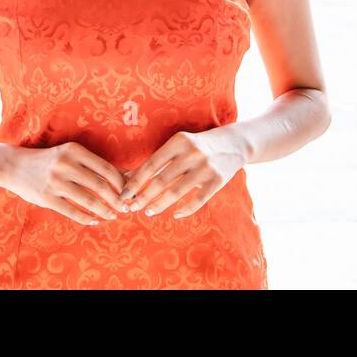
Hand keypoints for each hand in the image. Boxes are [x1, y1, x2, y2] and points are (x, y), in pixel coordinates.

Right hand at [3, 141, 129, 225]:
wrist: (14, 166)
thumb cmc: (50, 160)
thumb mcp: (70, 155)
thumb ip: (93, 165)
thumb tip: (125, 175)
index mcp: (74, 151)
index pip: (106, 169)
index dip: (121, 183)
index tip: (129, 192)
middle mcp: (65, 165)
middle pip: (100, 186)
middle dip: (116, 200)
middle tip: (125, 208)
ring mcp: (55, 182)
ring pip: (88, 201)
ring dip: (104, 211)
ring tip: (112, 216)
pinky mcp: (46, 198)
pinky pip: (72, 212)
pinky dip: (86, 219)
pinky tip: (94, 221)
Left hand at [120, 127, 246, 218]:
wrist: (233, 143)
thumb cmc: (196, 146)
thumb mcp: (177, 146)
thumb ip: (156, 161)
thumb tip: (128, 177)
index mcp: (178, 141)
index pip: (151, 164)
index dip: (135, 181)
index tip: (123, 194)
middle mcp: (192, 153)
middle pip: (161, 181)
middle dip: (143, 196)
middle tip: (132, 208)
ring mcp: (206, 167)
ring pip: (177, 192)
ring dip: (159, 205)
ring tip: (148, 211)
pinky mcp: (218, 180)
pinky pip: (198, 200)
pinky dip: (185, 210)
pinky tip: (175, 215)